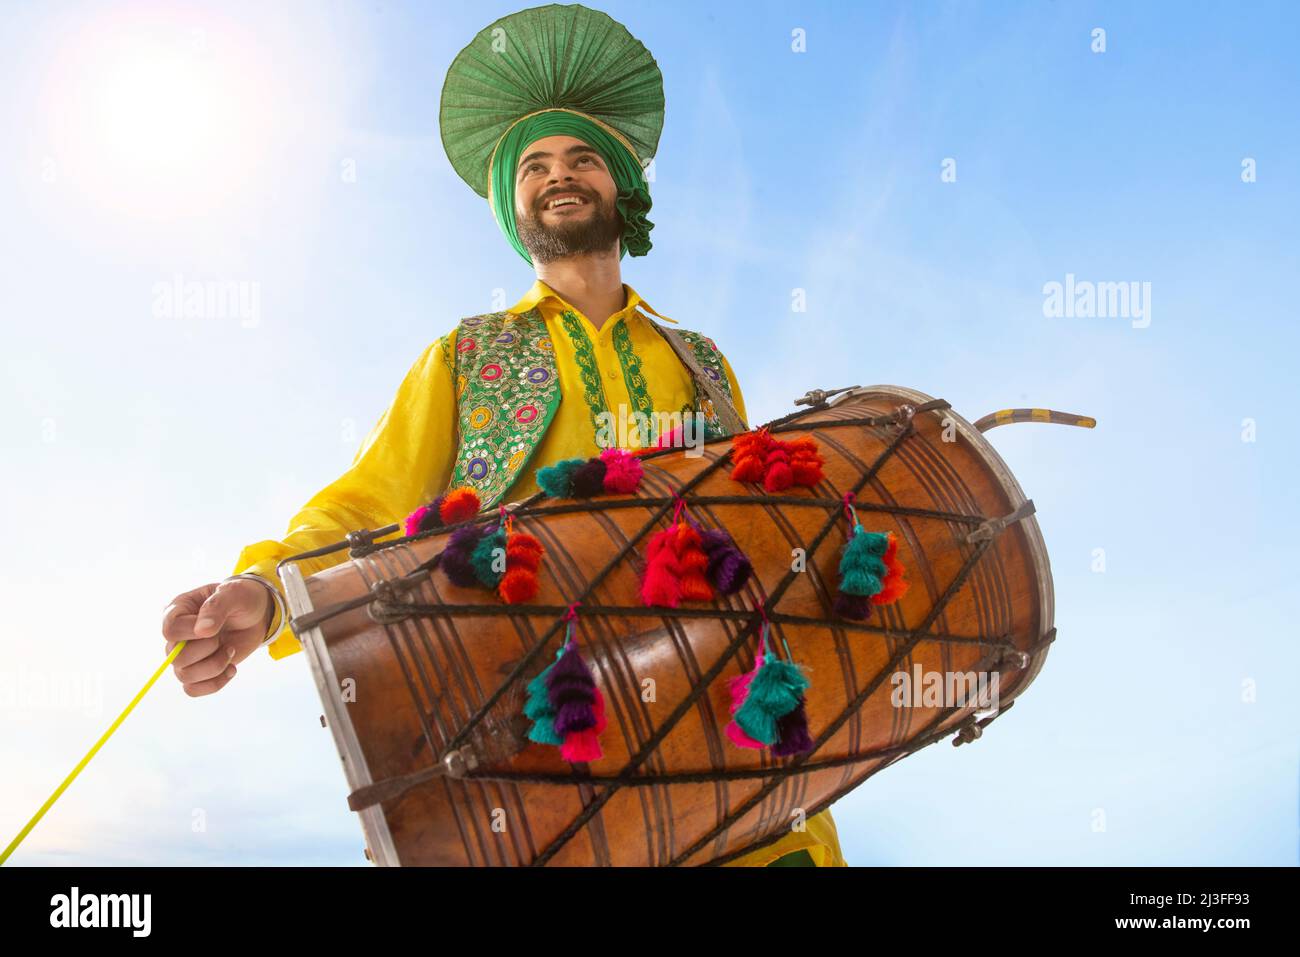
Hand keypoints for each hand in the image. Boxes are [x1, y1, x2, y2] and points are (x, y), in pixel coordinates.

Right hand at [161, 579, 273, 695]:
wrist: (258, 614)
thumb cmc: (242, 598)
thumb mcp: (234, 593)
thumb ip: (216, 607)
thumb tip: (201, 631)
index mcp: (178, 610)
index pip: (170, 631)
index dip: (192, 633)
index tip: (214, 627)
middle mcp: (177, 635)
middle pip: (176, 658)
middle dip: (208, 649)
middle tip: (223, 637)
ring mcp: (186, 655)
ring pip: (184, 676)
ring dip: (215, 667)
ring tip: (230, 651)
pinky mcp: (199, 670)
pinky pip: (193, 689)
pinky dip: (215, 683)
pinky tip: (231, 668)